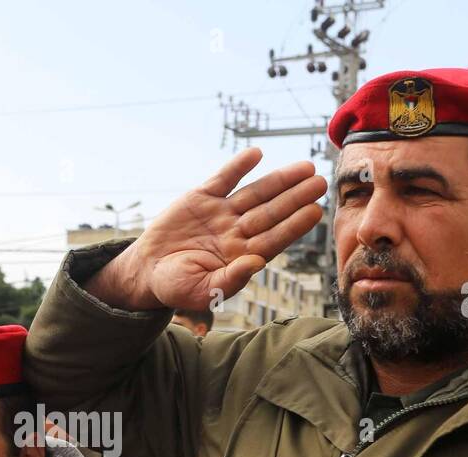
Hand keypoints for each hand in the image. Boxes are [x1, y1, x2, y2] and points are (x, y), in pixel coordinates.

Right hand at [87, 149, 327, 310]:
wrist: (147, 269)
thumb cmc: (176, 286)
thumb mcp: (201, 290)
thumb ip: (231, 279)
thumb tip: (257, 264)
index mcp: (241, 256)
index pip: (274, 238)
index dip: (294, 225)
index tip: (314, 211)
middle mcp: (237, 232)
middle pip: (271, 212)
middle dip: (295, 197)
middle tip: (320, 182)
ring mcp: (221, 213)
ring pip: (255, 193)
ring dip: (279, 180)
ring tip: (304, 167)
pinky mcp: (202, 197)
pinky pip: (224, 179)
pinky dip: (238, 166)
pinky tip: (256, 154)